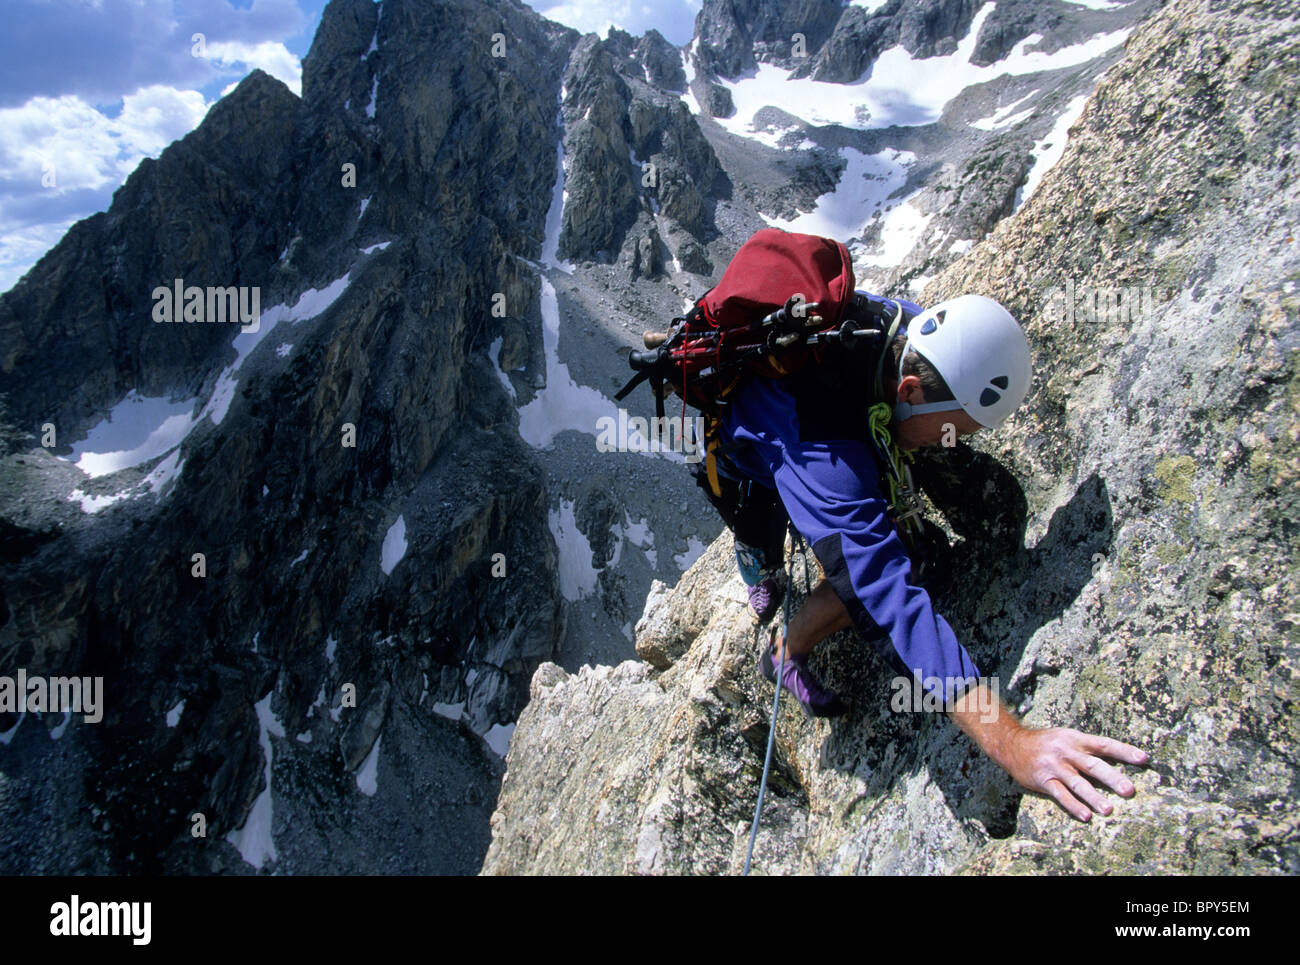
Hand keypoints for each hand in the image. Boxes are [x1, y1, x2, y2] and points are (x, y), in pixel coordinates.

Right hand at [1002, 727, 1148, 821]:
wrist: (1012, 745)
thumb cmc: (1046, 743)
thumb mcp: (1067, 737)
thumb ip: (1088, 747)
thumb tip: (1116, 760)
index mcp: (1076, 739)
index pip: (1104, 744)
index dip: (1124, 751)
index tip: (1144, 758)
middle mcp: (1066, 752)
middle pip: (1093, 766)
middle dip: (1112, 778)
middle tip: (1129, 790)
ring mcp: (1055, 767)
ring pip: (1077, 783)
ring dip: (1093, 797)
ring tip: (1108, 810)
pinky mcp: (1043, 781)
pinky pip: (1060, 795)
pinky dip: (1074, 806)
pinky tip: (1086, 816)